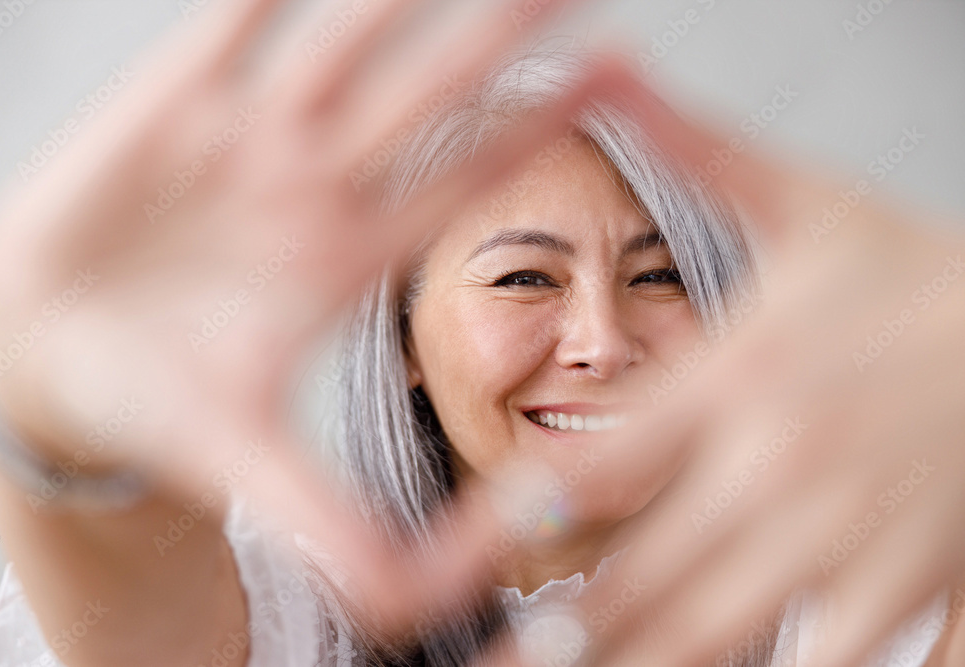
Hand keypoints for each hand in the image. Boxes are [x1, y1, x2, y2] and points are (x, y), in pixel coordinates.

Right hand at [0, 0, 616, 640]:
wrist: (54, 364)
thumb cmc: (155, 405)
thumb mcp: (245, 458)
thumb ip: (324, 516)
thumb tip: (401, 605)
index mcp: (348, 254)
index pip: (462, 176)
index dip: (532, 124)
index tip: (609, 71)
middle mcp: (312, 184)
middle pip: (425, 93)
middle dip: (496, 34)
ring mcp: (245, 139)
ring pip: (342, 45)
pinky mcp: (167, 110)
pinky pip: (228, 28)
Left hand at [495, 63, 964, 665]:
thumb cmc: (916, 271)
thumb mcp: (802, 202)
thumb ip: (692, 145)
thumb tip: (605, 67)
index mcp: (738, 380)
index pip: (590, 464)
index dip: (506, 524)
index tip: (447, 569)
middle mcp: (782, 468)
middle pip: (639, 580)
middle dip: (564, 634)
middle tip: (509, 657)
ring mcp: (856, 540)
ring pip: (722, 638)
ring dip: (648, 665)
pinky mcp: (924, 586)